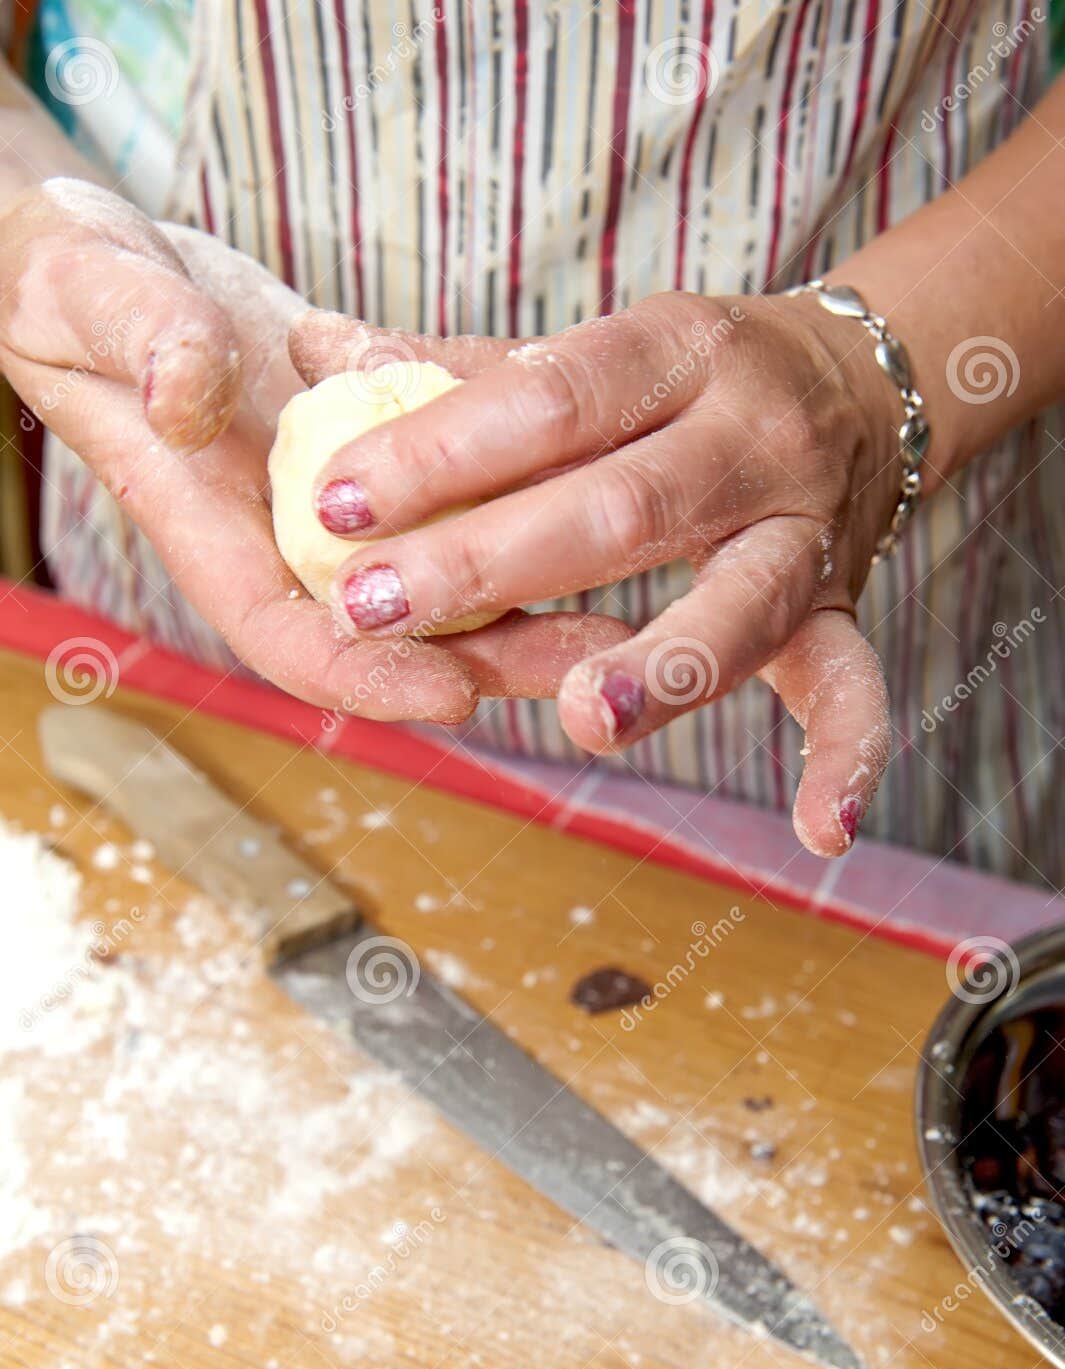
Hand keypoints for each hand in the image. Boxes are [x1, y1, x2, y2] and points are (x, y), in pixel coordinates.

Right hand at [0, 180, 623, 720]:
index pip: (289, 635)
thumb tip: (187, 398)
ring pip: (436, 580)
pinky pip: (450, 507)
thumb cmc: (73, 287)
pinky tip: (601, 513)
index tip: (451, 690)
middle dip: (487, 658)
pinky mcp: (373, 461)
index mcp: (210, 531)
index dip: (370, 674)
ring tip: (628, 616)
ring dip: (524, 603)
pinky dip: (515, 515)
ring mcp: (333, 509)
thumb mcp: (89, 298)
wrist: (99, 269)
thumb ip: (138, 346)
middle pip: (391, 633)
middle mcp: (280, 540)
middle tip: (590, 663)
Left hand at [291, 292, 901, 851]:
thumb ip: (458, 369)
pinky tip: (822, 831)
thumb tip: (313, 351)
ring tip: (582, 717)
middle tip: (372, 604)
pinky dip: (848, 753)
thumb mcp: (591, 353)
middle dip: (489, 560)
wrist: (868, 382)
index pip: (550, 397)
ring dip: (663, 667)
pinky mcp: (839, 607)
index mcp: (677, 349)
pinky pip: (853, 682)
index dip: (441, 448)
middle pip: (622, 507)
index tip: (335, 500)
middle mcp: (752, 433)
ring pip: (738, 604)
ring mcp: (805, 527)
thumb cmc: (684, 382)